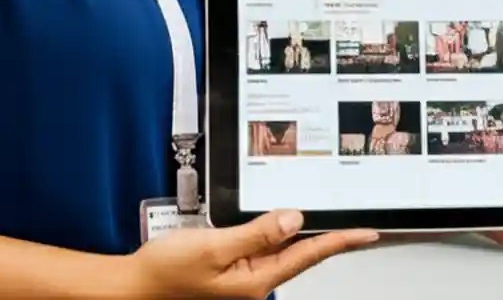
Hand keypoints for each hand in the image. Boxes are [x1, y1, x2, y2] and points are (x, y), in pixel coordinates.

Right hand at [128, 209, 378, 298]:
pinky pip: (259, 252)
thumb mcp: (213, 246)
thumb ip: (256, 233)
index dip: (341, 241)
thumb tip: (294, 219)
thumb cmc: (166, 272)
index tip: (369, 233)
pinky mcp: (231, 276)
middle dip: (319, 235)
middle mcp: (255, 287)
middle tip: (347, 219)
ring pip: (278, 252)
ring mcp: (243, 283)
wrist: (134, 288)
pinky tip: (268, 225)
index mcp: (256, 282)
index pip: (309, 255)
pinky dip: (268, 236)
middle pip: (297, 254)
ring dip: (290, 233)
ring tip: (297, 215)